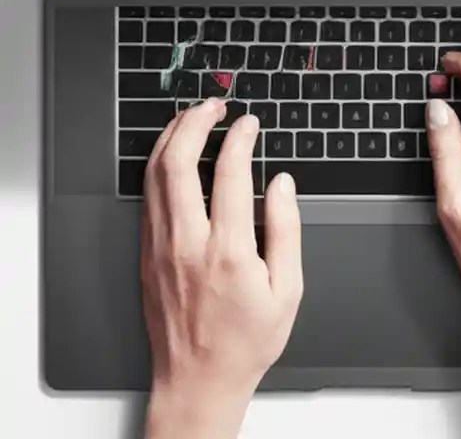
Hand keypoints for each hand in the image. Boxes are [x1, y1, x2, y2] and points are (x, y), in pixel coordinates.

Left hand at [141, 99, 302, 438]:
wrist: (198, 379)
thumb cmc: (247, 340)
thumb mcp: (289, 289)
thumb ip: (286, 230)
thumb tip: (282, 185)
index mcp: (228, 251)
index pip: (230, 173)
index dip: (240, 138)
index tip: (250, 123)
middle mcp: (187, 243)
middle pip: (177, 163)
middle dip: (195, 124)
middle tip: (214, 106)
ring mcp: (160, 248)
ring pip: (154, 176)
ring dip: (170, 138)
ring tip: (191, 118)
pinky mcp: (147, 255)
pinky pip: (148, 198)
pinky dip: (158, 167)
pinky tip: (172, 156)